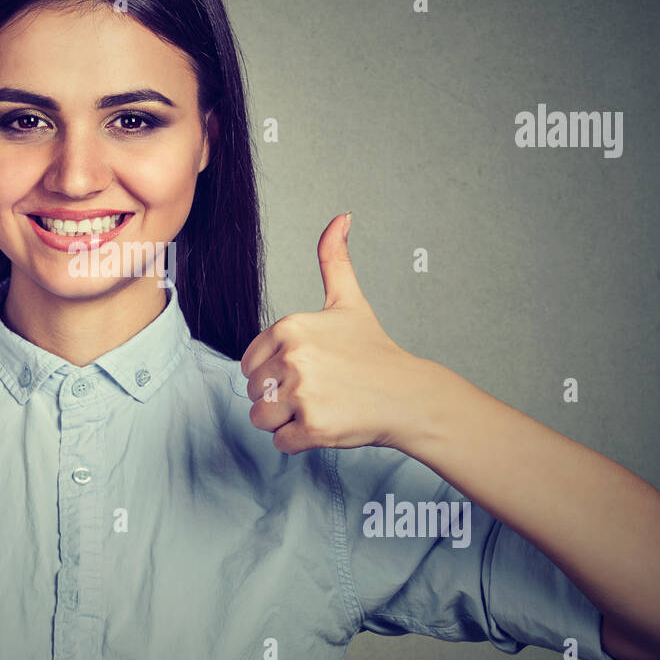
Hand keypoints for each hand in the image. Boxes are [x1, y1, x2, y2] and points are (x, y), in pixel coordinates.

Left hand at [240, 213, 429, 453]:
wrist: (410, 396)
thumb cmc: (375, 352)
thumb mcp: (349, 301)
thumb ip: (334, 259)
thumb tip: (341, 216)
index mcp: (290, 327)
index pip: (249, 363)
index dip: (274, 372)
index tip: (308, 370)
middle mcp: (292, 357)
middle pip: (254, 391)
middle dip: (280, 397)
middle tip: (319, 390)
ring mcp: (302, 393)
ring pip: (261, 418)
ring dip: (285, 421)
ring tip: (320, 406)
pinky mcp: (312, 426)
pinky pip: (281, 442)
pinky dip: (300, 440)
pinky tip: (328, 423)